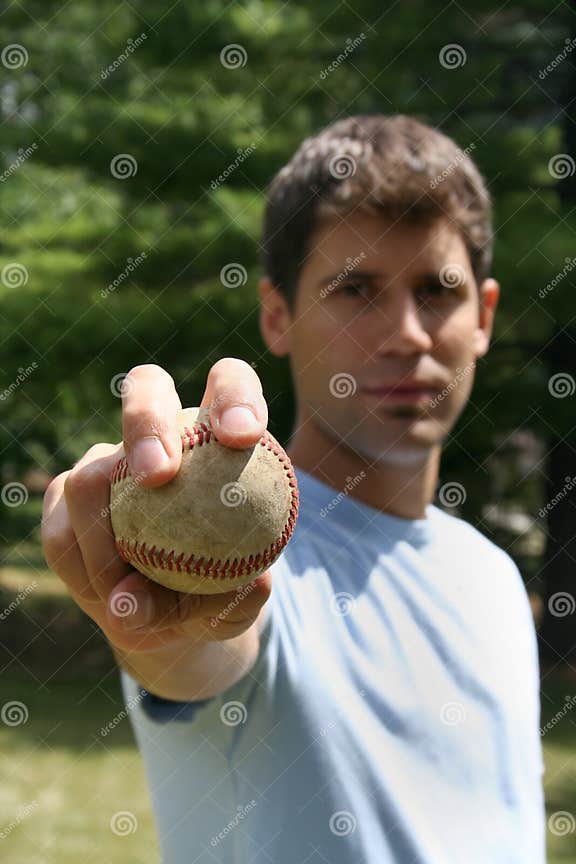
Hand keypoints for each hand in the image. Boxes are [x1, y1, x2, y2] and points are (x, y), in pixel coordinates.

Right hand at [41, 359, 271, 653]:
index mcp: (215, 433)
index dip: (235, 394)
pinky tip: (112, 605)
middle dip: (147, 421)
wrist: (163, 614)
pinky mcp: (64, 499)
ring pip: (92, 477)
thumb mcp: (239, 602)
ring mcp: (105, 461)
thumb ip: (243, 596)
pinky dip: (87, 574)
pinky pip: (62, 532)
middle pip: (146, 389)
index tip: (243, 438)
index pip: (229, 383)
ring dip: (106, 540)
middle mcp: (156, 432)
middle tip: (159, 475)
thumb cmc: (216, 593)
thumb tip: (250, 586)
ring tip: (131, 595)